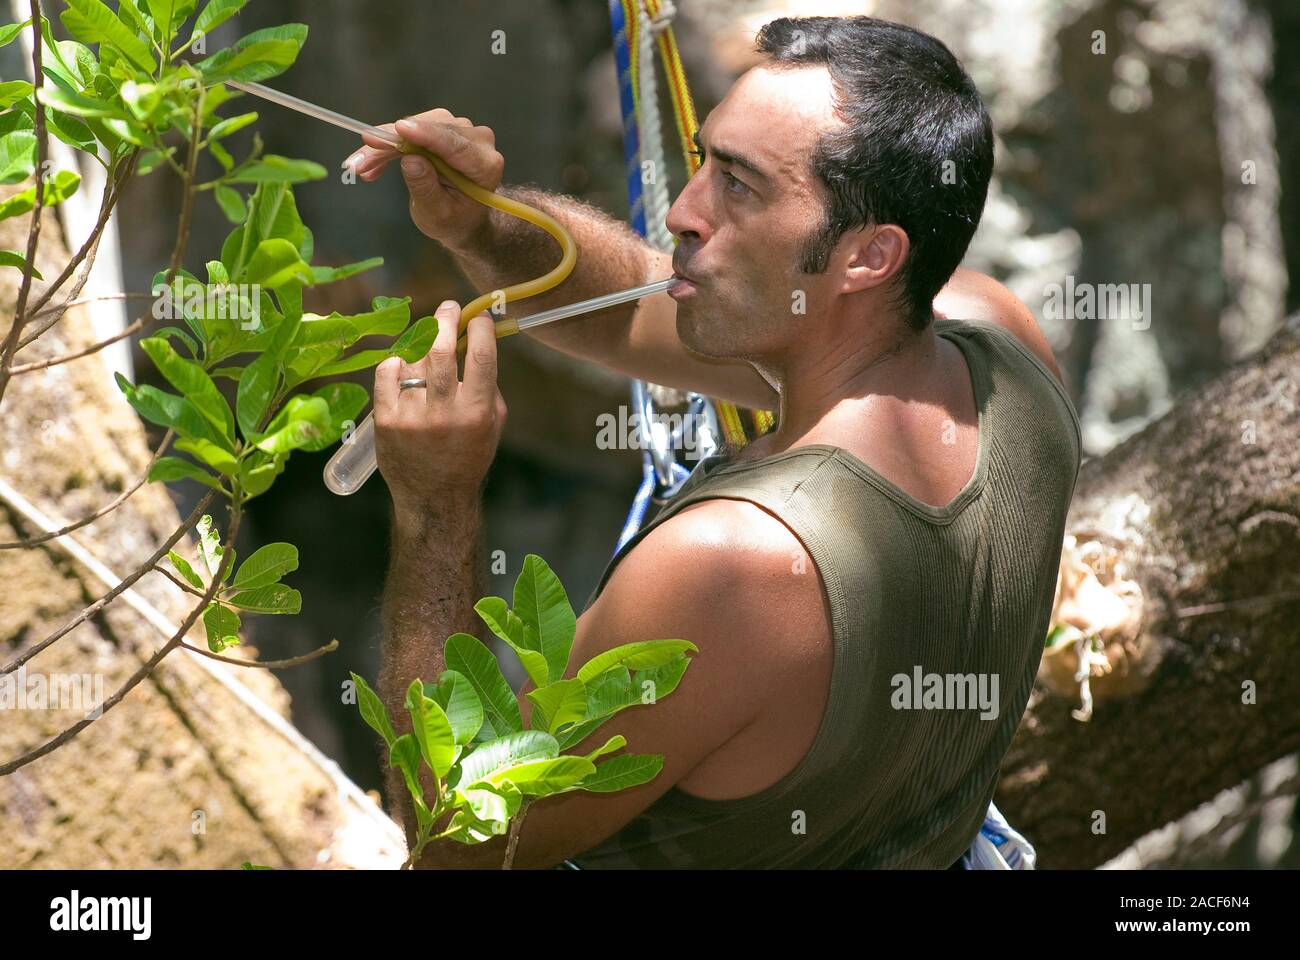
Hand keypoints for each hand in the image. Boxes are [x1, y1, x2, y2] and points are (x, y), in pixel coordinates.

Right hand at [343, 108, 504, 251]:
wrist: (463, 219)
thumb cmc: (454, 221)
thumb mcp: (437, 214)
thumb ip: (425, 187)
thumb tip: (409, 160)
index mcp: (485, 165)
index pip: (455, 144)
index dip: (426, 135)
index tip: (400, 129)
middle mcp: (478, 141)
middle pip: (430, 131)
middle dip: (391, 145)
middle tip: (358, 163)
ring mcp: (461, 131)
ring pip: (416, 127)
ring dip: (385, 146)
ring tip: (359, 169)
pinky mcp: (444, 128)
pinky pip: (412, 130)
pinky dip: (389, 146)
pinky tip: (370, 166)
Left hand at [373, 300, 507, 519]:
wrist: (433, 497)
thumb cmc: (468, 455)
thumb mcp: (492, 423)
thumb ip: (488, 384)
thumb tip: (476, 342)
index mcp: (476, 413)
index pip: (481, 357)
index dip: (480, 329)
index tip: (478, 318)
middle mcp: (444, 413)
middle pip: (442, 350)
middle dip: (446, 320)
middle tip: (448, 308)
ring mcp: (412, 416)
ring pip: (414, 359)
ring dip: (421, 340)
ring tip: (426, 336)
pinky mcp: (386, 421)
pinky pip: (386, 374)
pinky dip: (395, 362)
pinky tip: (403, 363)